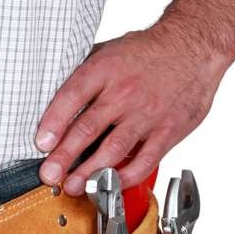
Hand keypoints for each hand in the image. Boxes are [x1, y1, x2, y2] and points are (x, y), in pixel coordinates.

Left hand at [33, 25, 226, 195]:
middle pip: (88, 128)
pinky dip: (127, 176)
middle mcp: (124, 92)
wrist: (192, 48)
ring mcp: (146, 114)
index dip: (53, 121)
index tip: (41, 143)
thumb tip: (56, 94)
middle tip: (50, 174)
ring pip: (113, 149)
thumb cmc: (148, 50)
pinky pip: (144, 160)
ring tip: (74, 186)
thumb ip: (85, 73)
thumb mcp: (109, 50)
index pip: (72, 96)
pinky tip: (111, 183)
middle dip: (64, 156)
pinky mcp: (167, 131)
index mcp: (105, 69)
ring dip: (90, 172)